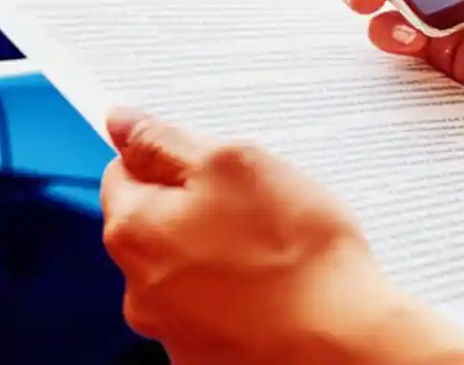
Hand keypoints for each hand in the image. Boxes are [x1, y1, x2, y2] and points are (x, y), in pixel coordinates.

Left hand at [99, 110, 463, 364]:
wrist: (342, 346)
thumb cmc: (295, 252)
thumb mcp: (233, 165)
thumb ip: (166, 141)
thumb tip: (121, 121)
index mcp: (134, 231)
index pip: (122, 172)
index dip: (167, 156)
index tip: (211, 162)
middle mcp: (138, 288)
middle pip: (153, 224)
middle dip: (195, 206)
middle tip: (253, 202)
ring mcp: (172, 330)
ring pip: (184, 269)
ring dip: (217, 253)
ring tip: (275, 250)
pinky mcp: (206, 357)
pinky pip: (212, 311)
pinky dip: (236, 297)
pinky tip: (276, 288)